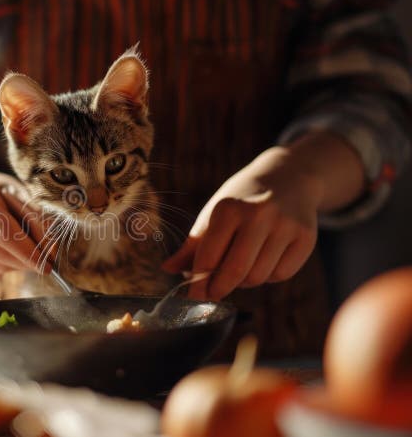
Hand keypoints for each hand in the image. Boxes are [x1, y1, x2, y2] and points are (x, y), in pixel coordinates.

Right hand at [0, 166, 49, 277]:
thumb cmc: (0, 194)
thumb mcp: (20, 194)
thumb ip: (36, 218)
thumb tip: (50, 250)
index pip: (3, 231)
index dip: (27, 251)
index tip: (48, 264)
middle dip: (26, 262)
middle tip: (44, 263)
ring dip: (16, 265)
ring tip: (22, 249)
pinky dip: (4, 268)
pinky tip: (5, 251)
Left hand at [162, 146, 324, 299]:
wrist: (288, 178)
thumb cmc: (242, 200)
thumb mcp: (213, 214)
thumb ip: (192, 245)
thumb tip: (168, 269)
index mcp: (228, 208)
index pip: (209, 257)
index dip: (199, 283)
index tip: (192, 296)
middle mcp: (259, 215)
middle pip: (236, 272)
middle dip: (220, 289)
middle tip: (212, 294)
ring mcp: (286, 226)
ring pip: (259, 277)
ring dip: (244, 282)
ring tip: (239, 267)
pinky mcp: (306, 238)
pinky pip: (281, 275)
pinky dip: (268, 276)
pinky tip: (263, 260)